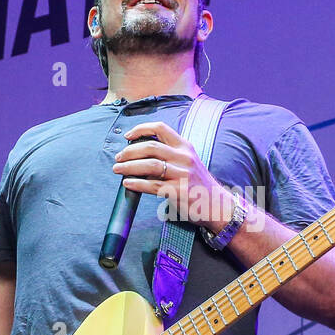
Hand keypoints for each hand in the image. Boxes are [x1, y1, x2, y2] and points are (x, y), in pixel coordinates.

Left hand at [112, 120, 234, 231]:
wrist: (217, 205)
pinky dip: (136, 183)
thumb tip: (140, 156)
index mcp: (185, 147)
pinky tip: (127, 183)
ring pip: (149, 165)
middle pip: (151, 146)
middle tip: (118, 158)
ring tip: (118, 169)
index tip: (127, 137)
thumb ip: (169, 156)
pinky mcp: (179, 191)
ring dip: (129, 166)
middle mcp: (184, 157)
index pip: (160, 128)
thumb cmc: (199, 185)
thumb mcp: (188, 163)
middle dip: (129, 151)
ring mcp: (182, 174)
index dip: (140, 129)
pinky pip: (152, 185)